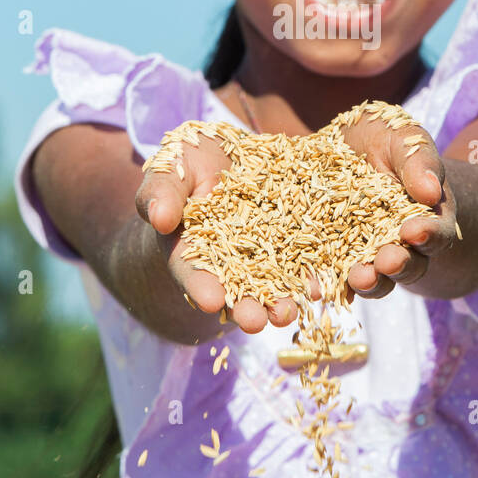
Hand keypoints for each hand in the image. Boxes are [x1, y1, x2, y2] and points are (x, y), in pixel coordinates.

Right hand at [135, 130, 313, 334]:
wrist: (228, 155)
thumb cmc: (189, 163)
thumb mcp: (171, 169)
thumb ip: (161, 193)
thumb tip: (158, 218)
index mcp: (191, 248)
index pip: (192, 271)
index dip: (200, 287)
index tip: (210, 301)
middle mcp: (228, 260)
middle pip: (235, 288)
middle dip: (245, 306)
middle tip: (254, 322)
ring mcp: (261, 254)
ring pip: (271, 284)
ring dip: (279, 302)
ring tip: (288, 314)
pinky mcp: (291, 241)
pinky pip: (301, 262)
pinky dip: (308, 276)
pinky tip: (318, 287)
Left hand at [336, 110, 457, 299]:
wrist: (343, 144)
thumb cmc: (384, 139)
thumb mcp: (403, 138)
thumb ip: (419, 161)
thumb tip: (431, 192)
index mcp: (426, 218)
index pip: (436, 233)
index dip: (429, 235)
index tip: (415, 230)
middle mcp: (400, 244)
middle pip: (407, 264)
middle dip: (399, 265)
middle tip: (388, 261)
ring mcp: (365, 254)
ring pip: (374, 279)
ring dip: (369, 282)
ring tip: (359, 278)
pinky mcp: (333, 257)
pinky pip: (332, 277)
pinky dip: (325, 283)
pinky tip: (316, 286)